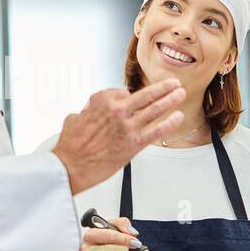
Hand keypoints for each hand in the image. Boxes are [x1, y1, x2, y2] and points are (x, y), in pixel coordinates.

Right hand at [52, 81, 185, 194]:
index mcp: (102, 100)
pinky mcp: (134, 144)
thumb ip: (88, 111)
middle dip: (163, 88)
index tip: (133, 100)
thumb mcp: (74, 118)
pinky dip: (170, 123)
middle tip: (173, 83)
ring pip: (155, 109)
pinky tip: (177, 118)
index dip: (130, 97)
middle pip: (146, 95)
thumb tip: (90, 112)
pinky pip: (157, 130)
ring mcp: (127, 127)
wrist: (70, 167)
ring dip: (171, 100)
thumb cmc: (70, 146)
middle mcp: (117, 110)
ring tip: (180, 94)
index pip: (124, 92)